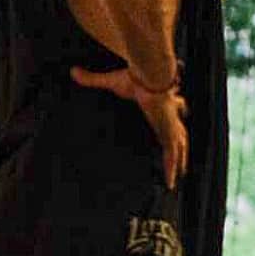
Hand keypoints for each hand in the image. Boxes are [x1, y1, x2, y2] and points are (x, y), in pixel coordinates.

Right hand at [70, 66, 188, 189]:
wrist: (150, 77)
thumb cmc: (134, 77)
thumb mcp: (110, 80)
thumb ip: (93, 78)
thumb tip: (72, 71)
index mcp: (160, 102)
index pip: (170, 110)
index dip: (172, 115)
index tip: (172, 119)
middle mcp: (170, 115)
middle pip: (180, 133)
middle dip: (180, 144)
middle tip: (182, 157)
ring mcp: (172, 125)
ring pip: (179, 148)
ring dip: (179, 162)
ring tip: (177, 176)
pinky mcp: (169, 133)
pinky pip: (171, 156)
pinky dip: (171, 170)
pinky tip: (170, 184)